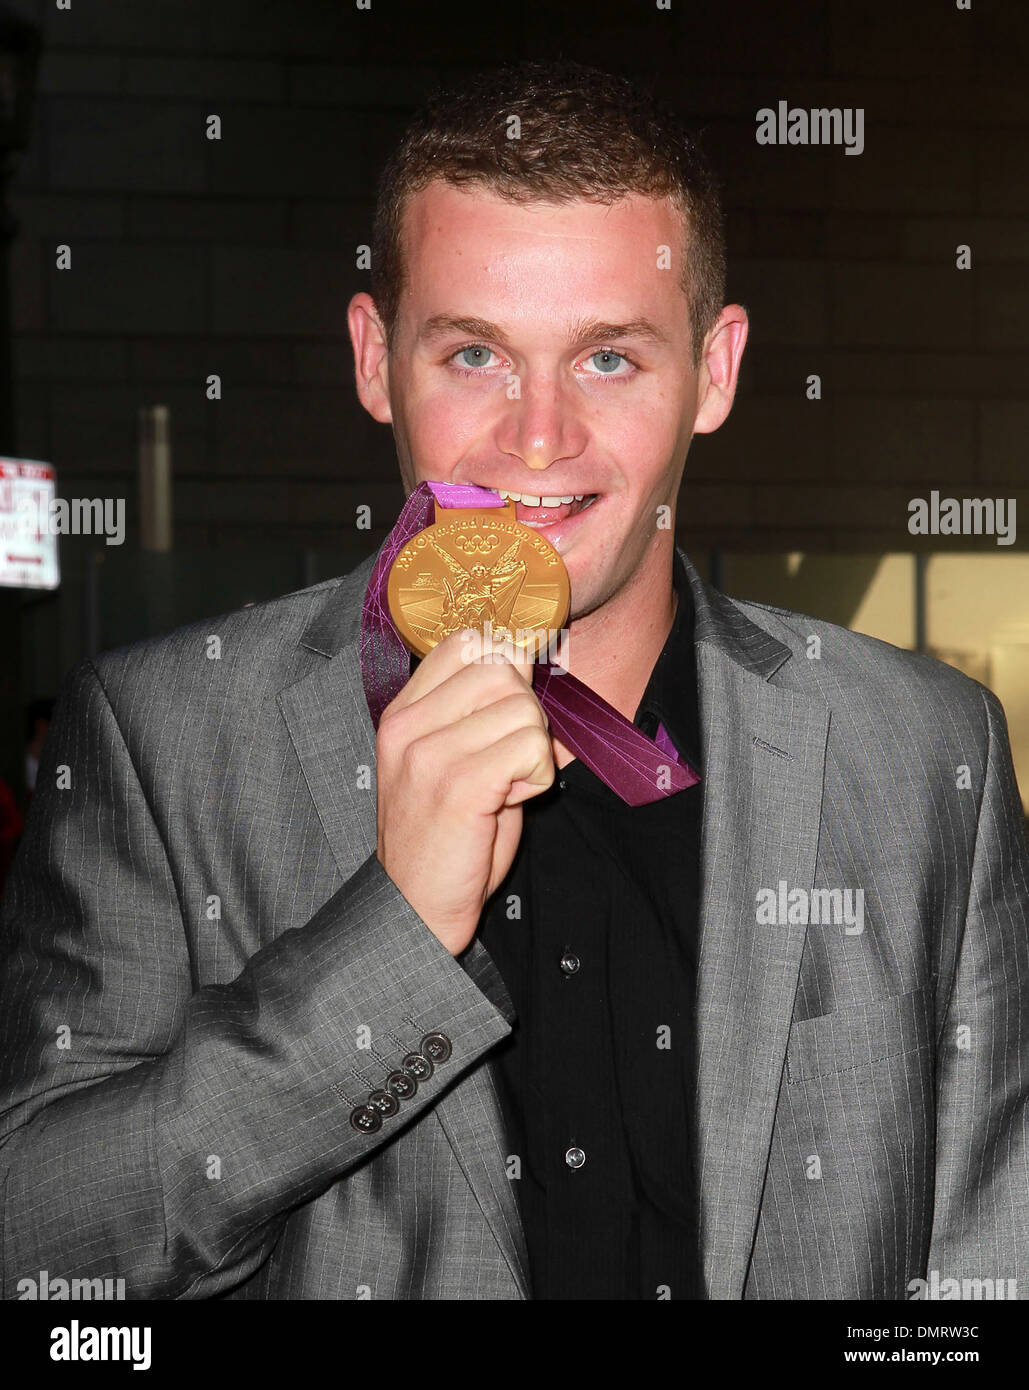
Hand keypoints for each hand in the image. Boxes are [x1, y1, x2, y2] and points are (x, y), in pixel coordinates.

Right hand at [375, 629, 554, 954]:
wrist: (414, 908)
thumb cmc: (443, 837)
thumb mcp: (448, 759)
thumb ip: (478, 711)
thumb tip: (527, 659)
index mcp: (404, 712)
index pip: (467, 641)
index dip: (506, 668)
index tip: (508, 711)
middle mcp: (409, 724)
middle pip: (503, 669)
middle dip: (526, 713)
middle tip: (507, 761)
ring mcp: (429, 753)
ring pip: (524, 708)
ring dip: (532, 751)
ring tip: (503, 787)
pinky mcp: (459, 784)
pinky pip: (531, 747)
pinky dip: (536, 778)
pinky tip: (508, 802)